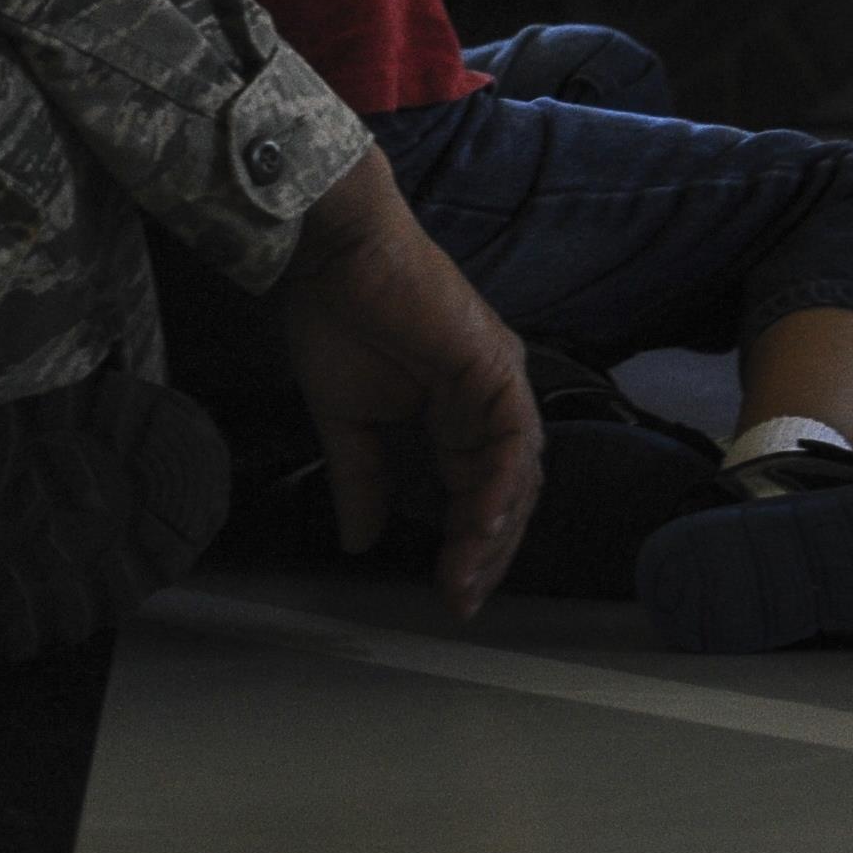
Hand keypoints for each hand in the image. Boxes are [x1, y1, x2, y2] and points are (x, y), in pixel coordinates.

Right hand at [278, 144, 540, 620]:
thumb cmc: (336, 316)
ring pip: (518, 472)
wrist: (334, 253)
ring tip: (466, 574)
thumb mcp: (345, 420)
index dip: (465, 547)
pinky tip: (478, 523)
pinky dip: (500, 483)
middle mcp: (490, 403)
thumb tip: (359, 542)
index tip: (446, 595)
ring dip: (494, 529)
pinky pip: (513, 438)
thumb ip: (361, 479)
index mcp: (458, 413)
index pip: (478, 493)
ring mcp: (499, 384)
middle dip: (486, 552)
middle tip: (459, 599)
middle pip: (508, 493)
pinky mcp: (496, 367)